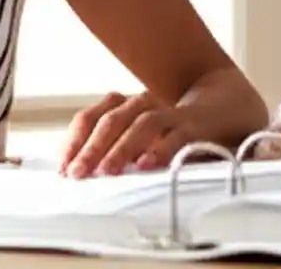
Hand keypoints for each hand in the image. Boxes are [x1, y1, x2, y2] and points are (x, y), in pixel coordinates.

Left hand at [59, 93, 194, 178]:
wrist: (217, 111)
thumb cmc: (166, 132)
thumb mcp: (133, 139)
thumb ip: (108, 151)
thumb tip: (75, 175)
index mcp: (121, 106)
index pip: (88, 118)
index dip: (73, 142)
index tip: (63, 169)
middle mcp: (141, 104)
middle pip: (110, 121)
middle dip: (91, 149)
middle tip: (78, 173)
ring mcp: (167, 113)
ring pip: (141, 124)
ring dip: (121, 149)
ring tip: (106, 171)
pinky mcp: (192, 126)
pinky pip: (174, 136)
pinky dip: (160, 150)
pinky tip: (146, 165)